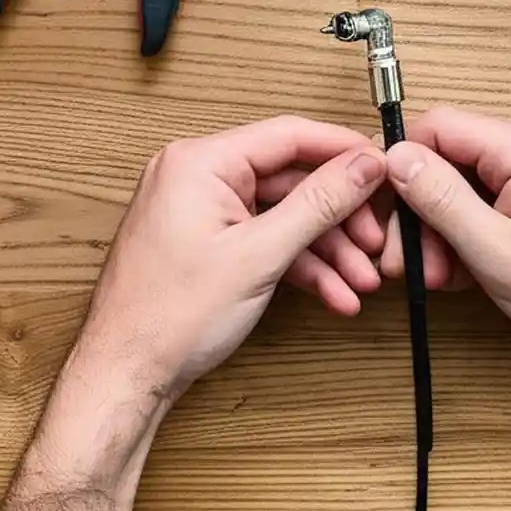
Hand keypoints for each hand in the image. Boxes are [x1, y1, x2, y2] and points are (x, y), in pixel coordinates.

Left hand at [83, 116, 387, 391]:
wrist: (127, 374)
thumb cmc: (168, 317)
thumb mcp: (260, 255)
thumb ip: (319, 203)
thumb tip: (363, 165)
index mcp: (200, 162)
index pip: (288, 136)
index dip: (343, 151)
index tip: (383, 169)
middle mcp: (196, 176)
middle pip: (291, 180)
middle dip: (339, 218)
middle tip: (376, 240)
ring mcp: (200, 210)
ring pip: (282, 216)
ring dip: (326, 249)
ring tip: (359, 280)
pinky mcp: (206, 242)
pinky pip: (263, 239)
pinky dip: (298, 264)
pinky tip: (332, 293)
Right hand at [380, 108, 510, 363]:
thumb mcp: (494, 253)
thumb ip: (440, 199)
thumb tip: (397, 157)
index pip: (439, 125)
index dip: (402, 168)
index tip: (387, 213)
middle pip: (456, 154)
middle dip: (428, 210)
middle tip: (413, 263)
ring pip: (476, 175)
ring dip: (452, 223)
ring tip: (446, 274)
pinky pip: (503, 187)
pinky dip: (481, 221)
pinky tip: (473, 263)